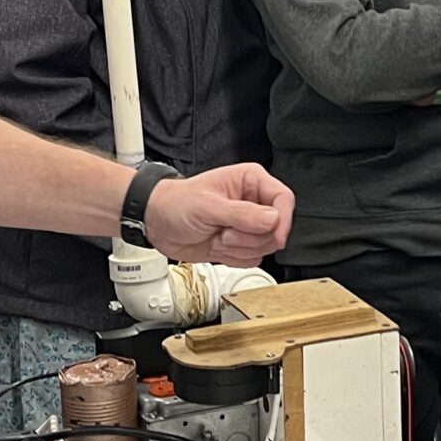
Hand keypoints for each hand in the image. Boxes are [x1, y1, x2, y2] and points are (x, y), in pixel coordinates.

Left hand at [146, 164, 295, 265]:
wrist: (157, 222)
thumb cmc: (176, 203)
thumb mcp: (208, 206)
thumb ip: (242, 214)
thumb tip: (272, 219)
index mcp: (250, 181)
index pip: (283, 199)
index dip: (282, 220)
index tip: (275, 236)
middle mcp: (253, 202)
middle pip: (277, 227)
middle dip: (249, 237)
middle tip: (225, 231)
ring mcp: (247, 225)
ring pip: (265, 246)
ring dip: (239, 248)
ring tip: (218, 236)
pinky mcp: (241, 243)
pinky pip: (253, 259)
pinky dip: (234, 258)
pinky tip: (218, 246)